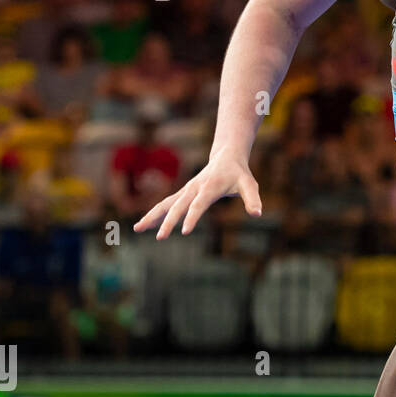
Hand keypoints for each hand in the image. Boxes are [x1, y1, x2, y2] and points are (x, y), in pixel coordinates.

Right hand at [133, 151, 261, 238]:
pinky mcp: (182, 193)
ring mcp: (186, 190)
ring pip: (166, 204)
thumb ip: (253, 199)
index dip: (192, 217)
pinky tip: (144, 226)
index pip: (198, 204)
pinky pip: (166, 204)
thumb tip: (258, 214)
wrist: (226, 157)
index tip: (184, 232)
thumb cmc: (239, 174)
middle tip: (161, 238)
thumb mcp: (249, 185)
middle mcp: (194, 188)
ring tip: (137, 229)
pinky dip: (154, 214)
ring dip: (152, 216)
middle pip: (179, 206)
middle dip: (168, 222)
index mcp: (210, 187)